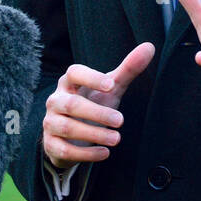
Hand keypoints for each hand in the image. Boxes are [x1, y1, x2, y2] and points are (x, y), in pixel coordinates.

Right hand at [42, 42, 153, 168]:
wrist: (71, 135)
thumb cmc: (93, 103)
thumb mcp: (111, 88)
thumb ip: (128, 69)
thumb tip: (150, 47)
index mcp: (69, 82)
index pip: (73, 73)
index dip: (91, 77)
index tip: (111, 85)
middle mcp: (56, 100)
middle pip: (70, 104)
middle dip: (96, 113)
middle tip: (121, 121)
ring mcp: (51, 123)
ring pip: (66, 128)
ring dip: (92, 134)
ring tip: (116, 139)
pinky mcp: (51, 144)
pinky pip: (64, 150)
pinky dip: (85, 153)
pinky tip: (104, 153)